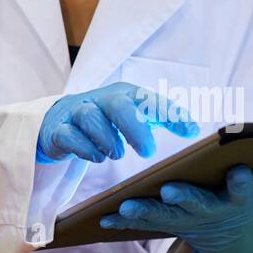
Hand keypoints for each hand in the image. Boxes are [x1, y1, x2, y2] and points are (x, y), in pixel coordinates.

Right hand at [37, 82, 198, 164]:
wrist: (60, 120)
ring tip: (117, 154)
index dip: (172, 114)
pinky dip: (84, 148)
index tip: (191, 132)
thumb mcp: (135, 114)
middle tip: (149, 151)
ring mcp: (78, 113)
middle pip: (119, 105)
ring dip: (107, 138)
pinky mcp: (59, 130)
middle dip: (135, 127)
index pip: (151, 99)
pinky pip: (69, 135)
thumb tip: (193, 129)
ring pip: (91, 118)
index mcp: (125, 95)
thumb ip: (162, 118)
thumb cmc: (107, 119)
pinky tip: (96, 157)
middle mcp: (102, 99)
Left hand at [100, 163, 252, 252]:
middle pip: (198, 205)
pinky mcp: (171, 225)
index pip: (244, 192)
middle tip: (169, 191)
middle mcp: (213, 214)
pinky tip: (104, 217)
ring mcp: (189, 222)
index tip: (241, 173)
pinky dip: (126, 221)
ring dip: (144, 214)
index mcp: (241, 203)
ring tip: (123, 209)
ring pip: (165, 217)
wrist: (237, 251)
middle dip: (184, 199)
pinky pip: (146, 223)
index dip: (243, 184)